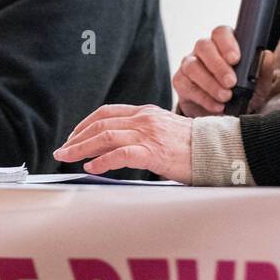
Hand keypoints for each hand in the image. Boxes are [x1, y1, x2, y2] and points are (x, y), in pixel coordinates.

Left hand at [54, 104, 192, 182]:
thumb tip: (119, 148)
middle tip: (62, 150)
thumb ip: (144, 134)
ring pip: (104, 136)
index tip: (74, 136)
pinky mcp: (153, 152)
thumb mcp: (165, 131)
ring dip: (81, 148)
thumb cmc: (194, 146)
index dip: (86, 124)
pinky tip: (91, 167)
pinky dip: (102, 161)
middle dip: (77, 137)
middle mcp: (144, 119)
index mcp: (146, 112)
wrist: (217, 150)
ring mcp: (148, 134)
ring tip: (67, 157)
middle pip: (100, 123)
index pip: (107, 112)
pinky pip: (120, 155)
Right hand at [173, 26, 273, 116]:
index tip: (235, 59)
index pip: (221, 32)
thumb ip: (263, 71)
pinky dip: (202, 97)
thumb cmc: (242, 93)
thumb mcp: (257, 85)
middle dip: (218, 65)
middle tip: (231, 82)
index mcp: (224, 43)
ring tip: (225, 97)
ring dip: (210, 83)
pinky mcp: (180, 81)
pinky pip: (185, 85)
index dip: (227, 43)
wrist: (225, 114)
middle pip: (204, 46)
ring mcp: (190, 64)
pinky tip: (216, 106)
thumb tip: (268, 55)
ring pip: (192, 66)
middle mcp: (204, 50)